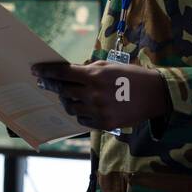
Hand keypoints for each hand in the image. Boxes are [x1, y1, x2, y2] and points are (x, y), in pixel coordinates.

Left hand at [31, 60, 170, 130]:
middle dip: (51, 86)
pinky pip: (82, 120)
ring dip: (65, 101)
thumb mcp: (109, 66)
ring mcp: (99, 111)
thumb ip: (88, 69)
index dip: (47, 72)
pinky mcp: (104, 124)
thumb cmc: (131, 76)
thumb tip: (68, 73)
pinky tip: (81, 107)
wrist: (155, 95)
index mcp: (95, 76)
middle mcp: (94, 94)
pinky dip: (79, 113)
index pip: (63, 73)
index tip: (35, 71)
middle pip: (63, 91)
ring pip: (70, 108)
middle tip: (43, 83)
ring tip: (66, 96)